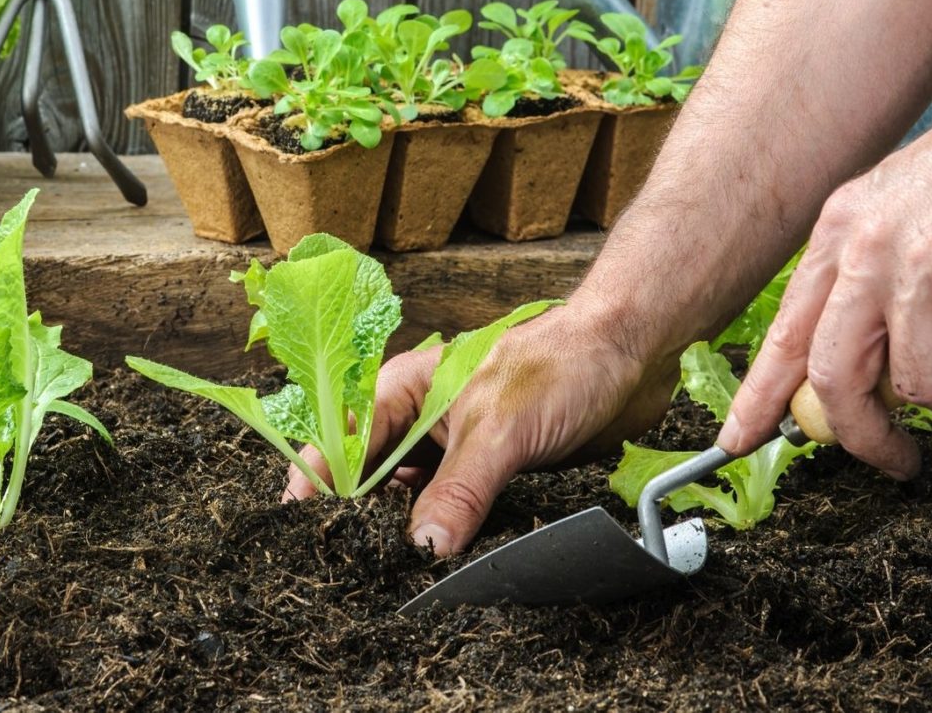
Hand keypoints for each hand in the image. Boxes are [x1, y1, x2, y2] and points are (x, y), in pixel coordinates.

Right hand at [282, 306, 678, 554]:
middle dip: (358, 519)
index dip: (318, 486)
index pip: (342, 443)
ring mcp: (456, 447)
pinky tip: (443, 565)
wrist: (632, 353)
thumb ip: (459, 491)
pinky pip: (455, 512)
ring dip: (404, 533)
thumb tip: (422, 549)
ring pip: (412, 499)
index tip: (299, 533)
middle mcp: (422, 419)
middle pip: (370, 477)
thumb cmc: (562, 363)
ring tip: (388, 578)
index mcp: (404, 389)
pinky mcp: (492, 471)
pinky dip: (446, 536)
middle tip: (346, 569)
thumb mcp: (499, 430)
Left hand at [719, 55, 931, 476]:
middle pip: (835, 378)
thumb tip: (865, 361)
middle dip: (863, 436)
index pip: (785, 332)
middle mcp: (866, 250)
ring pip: (923, 389)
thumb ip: (873, 276)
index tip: (738, 439)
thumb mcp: (904, 210)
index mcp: (840, 231)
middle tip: (897, 460)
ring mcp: (918, 269)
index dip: (760, 396)